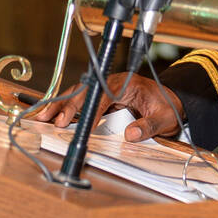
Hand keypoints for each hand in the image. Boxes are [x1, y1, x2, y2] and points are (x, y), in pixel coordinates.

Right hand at [30, 72, 185, 141]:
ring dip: (62, 105)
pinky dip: (69, 107)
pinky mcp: (105, 97)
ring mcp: (108, 88)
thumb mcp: (164, 118)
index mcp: (129, 84)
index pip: (104, 95)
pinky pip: (84, 100)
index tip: (80, 126)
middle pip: (87, 91)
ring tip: (45, 117)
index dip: (90, 110)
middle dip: (68, 105)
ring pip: (81, 94)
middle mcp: (115, 83)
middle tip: (53, 120)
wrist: (173, 102)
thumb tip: (130, 135)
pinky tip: (56, 116)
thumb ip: (148, 126)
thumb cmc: (167, 107)